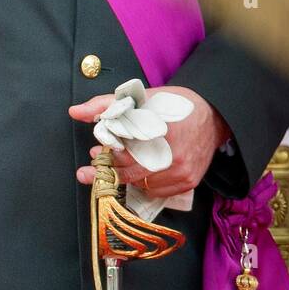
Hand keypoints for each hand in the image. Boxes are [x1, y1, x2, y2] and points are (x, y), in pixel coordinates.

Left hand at [69, 86, 230, 195]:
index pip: (124, 151)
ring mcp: (182, 172)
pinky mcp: (187, 182)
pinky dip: (144, 183)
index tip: (94, 153)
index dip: (107, 155)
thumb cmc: (176, 106)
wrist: (213, 117)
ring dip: (126, 176)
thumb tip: (75, 111)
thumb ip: (106, 104)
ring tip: (117, 163)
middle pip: (131, 171)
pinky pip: (156, 191)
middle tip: (96, 161)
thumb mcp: (144, 98)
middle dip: (109, 168)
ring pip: (141, 184)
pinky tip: (140, 170)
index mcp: (161, 130)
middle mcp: (174, 155)